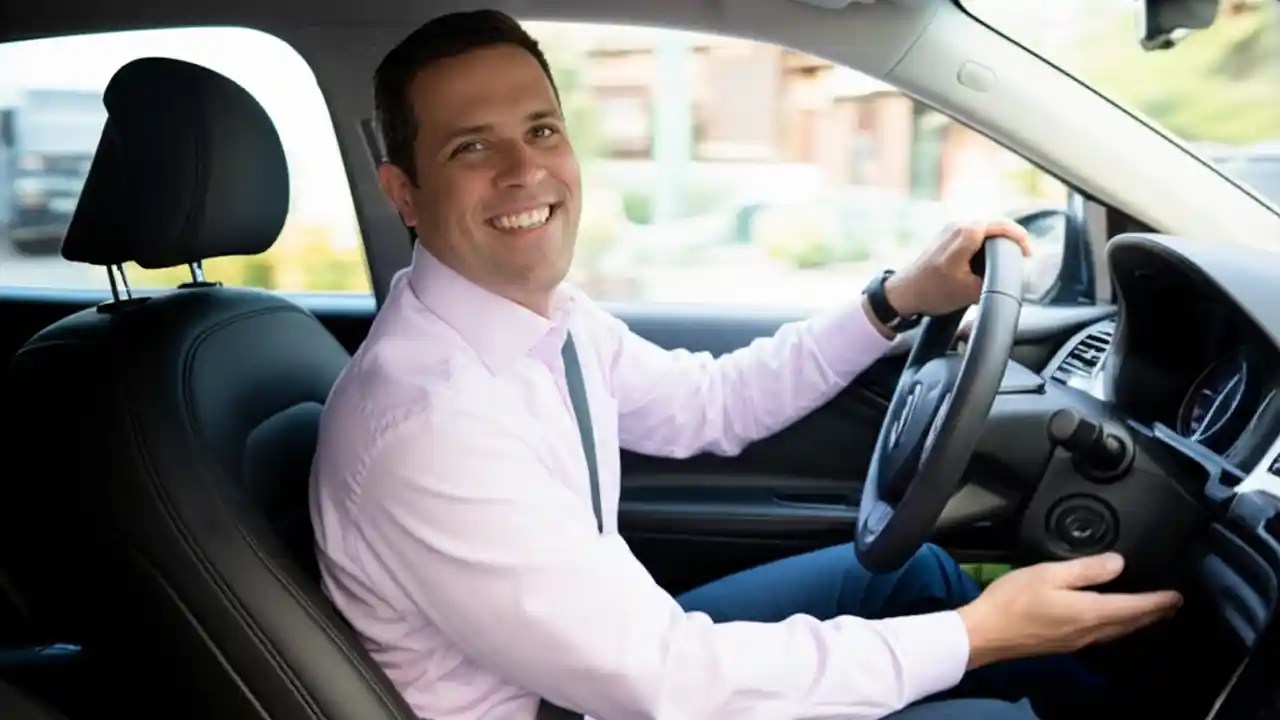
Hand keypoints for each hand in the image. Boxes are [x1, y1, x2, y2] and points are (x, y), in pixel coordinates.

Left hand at [884, 218, 1031, 317]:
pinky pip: (974, 231)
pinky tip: (992, 256)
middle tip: (1024, 255)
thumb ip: (994, 280)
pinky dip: (987, 241)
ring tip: (1011, 256)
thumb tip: (1012, 277)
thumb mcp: (970, 291)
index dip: (1019, 237)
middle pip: (995, 223)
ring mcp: (950, 228)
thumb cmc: (932, 292)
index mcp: (964, 235)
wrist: (903, 293)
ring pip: (985, 227)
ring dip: (999, 238)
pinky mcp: (946, 235)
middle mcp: (957, 226)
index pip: (1001, 226)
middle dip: (1012, 237)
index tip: (1029, 253)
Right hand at [956, 552, 1181, 670]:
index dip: (1157, 601)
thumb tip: (1118, 563)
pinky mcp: (1063, 643)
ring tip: (1149, 613)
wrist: (985, 633)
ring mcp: (1076, 640)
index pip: (1134, 606)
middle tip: (1171, 604)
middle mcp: (1089, 631)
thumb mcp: (1049, 574)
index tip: (1177, 595)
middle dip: (1153, 613)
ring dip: (1137, 621)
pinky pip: (1102, 635)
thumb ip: (1086, 569)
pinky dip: (1117, 625)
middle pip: (1130, 623)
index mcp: (1090, 611)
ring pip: (1117, 631)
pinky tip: (1111, 621)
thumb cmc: (1014, 600)